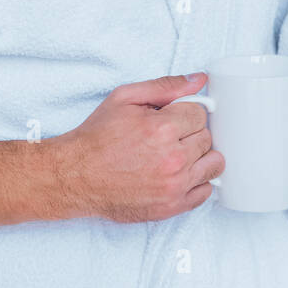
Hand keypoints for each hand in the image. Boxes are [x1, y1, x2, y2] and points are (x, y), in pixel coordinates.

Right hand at [49, 74, 224, 222]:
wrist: (74, 177)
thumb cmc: (97, 138)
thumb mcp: (124, 99)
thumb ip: (165, 86)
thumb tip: (199, 80)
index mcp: (162, 129)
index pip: (200, 114)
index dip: (185, 114)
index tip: (171, 120)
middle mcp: (172, 159)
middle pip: (207, 138)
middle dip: (190, 134)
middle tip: (168, 138)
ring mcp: (174, 186)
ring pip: (214, 165)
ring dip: (199, 158)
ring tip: (177, 156)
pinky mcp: (171, 207)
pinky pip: (205, 192)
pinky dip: (196, 183)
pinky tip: (178, 175)